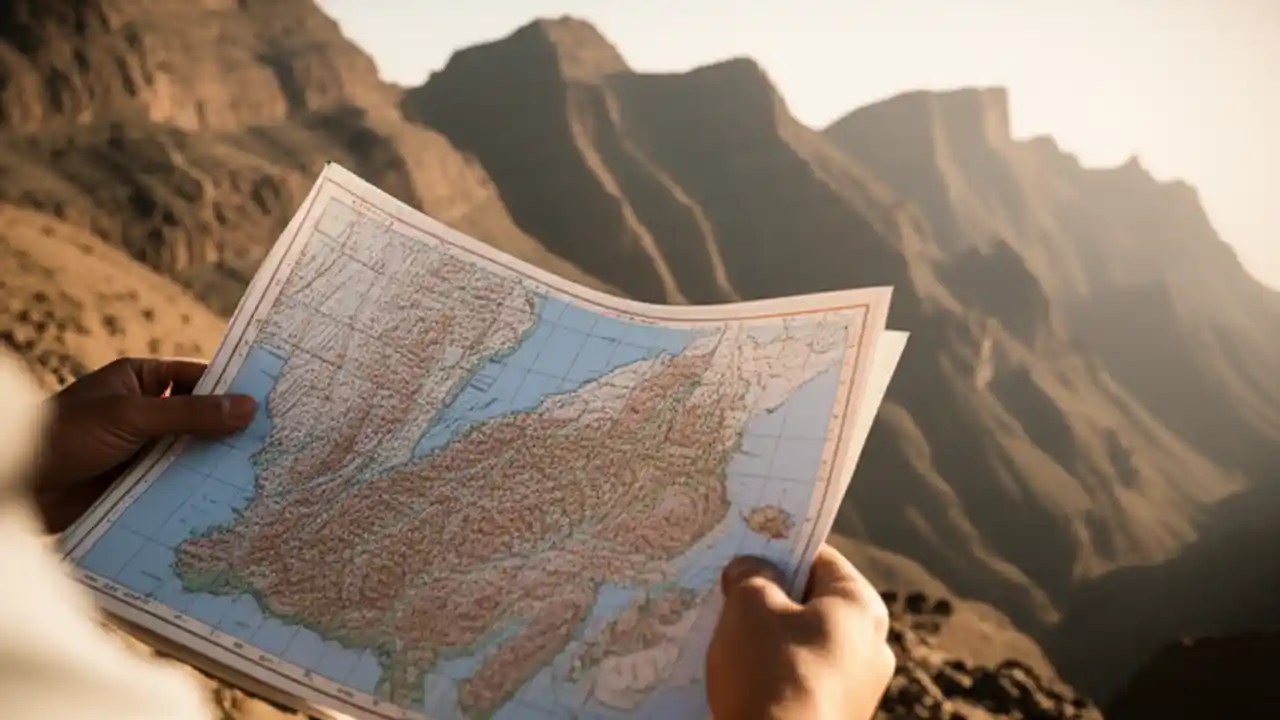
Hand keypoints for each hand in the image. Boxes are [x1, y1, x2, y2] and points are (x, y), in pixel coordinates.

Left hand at [35, 357, 255, 532]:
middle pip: (201, 417)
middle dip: (233, 428)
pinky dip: (199, 489)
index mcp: (141, 380)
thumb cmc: (65, 435)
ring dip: (218, 462)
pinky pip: (177, 483)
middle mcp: (146, 412)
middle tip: (280, 438)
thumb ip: (190, 413)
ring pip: (192, 452)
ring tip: (266, 471)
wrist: (17, 488)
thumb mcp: (131, 416)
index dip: (234, 387)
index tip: (274, 398)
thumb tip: (247, 407)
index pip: (199, 377)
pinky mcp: (139, 483)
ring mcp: (144, 449)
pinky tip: (231, 499)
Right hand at [706, 544, 894, 719]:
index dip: (780, 551)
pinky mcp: (838, 717)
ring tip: (732, 637)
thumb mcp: (749, 606)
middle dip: (773, 597)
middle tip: (732, 593)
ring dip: (772, 638)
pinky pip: (804, 679)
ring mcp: (859, 688)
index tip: (745, 553)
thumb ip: (751, 575)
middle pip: (814, 602)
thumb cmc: (771, 672)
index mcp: (863, 608)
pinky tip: (746, 675)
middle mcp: (874, 646)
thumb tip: (750, 567)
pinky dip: (778, 673)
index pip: (820, 559)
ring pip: (807, 643)